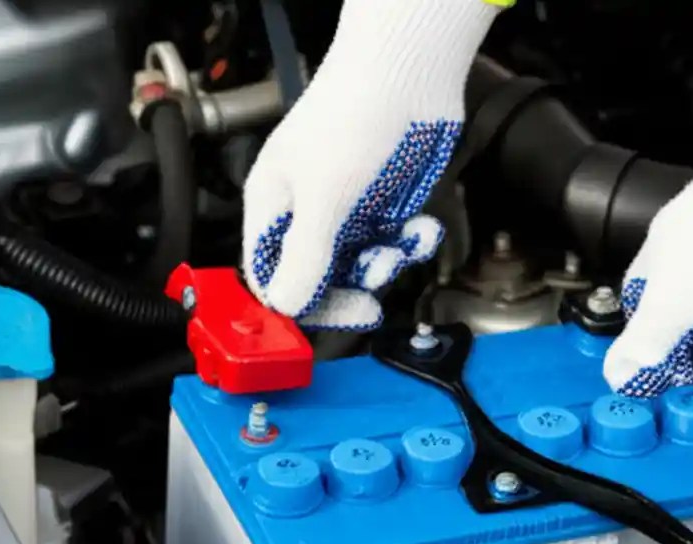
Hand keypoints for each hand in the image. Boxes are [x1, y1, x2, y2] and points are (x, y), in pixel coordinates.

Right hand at [242, 0, 497, 329]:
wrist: (410, 72)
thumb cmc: (352, 113)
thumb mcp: (324, 196)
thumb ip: (305, 257)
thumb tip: (286, 306)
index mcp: (273, 207)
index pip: (271, 276)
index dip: (296, 305)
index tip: (326, 322)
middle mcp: (307, 211)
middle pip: (319, 278)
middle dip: (349, 288)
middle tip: (372, 299)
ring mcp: (348, 208)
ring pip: (361, 264)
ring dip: (386, 264)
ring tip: (401, 246)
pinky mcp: (384, 202)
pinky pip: (393, 243)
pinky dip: (410, 242)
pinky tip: (420, 229)